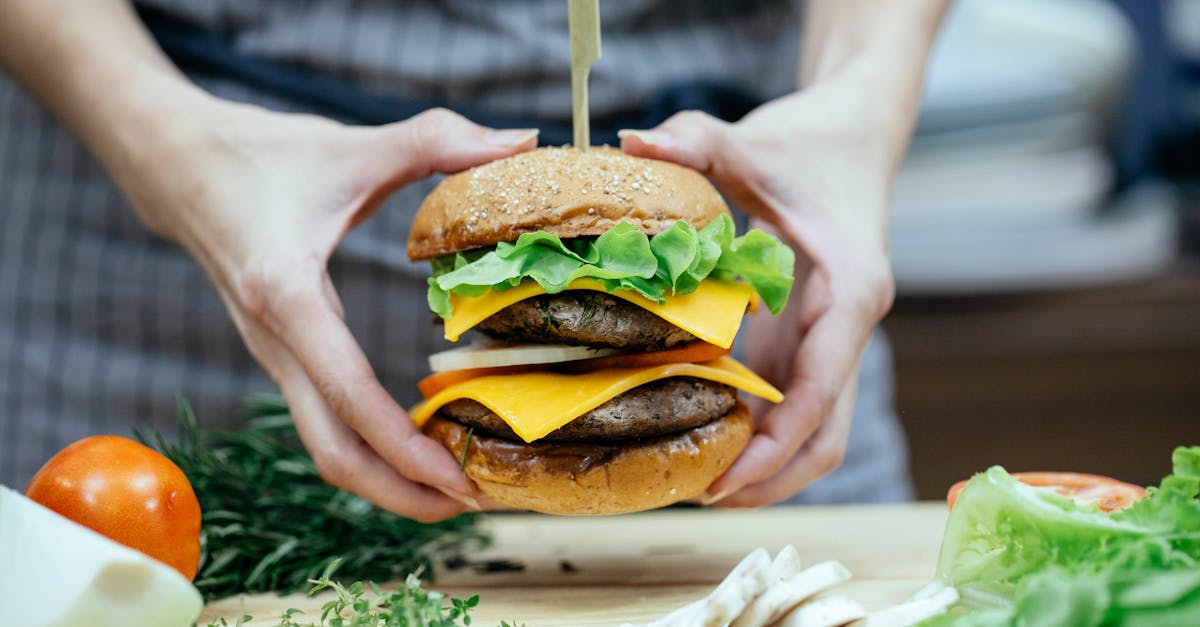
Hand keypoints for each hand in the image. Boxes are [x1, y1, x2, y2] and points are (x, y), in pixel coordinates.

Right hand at [125, 102, 536, 520]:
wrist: (174, 162)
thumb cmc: (259, 154)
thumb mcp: (352, 145)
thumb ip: (438, 139)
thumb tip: (523, 139)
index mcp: (287, 296)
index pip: (349, 395)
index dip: (405, 447)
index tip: (460, 478)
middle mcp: (274, 341)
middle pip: (331, 453)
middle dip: (401, 493)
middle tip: (473, 503)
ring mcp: (273, 355)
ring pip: (325, 447)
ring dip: (387, 479)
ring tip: (456, 488)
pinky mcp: (281, 355)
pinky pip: (325, 421)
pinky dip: (371, 447)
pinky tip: (419, 442)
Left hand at [621, 80, 898, 506]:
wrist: (854, 136)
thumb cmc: (809, 143)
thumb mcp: (752, 140)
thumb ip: (697, 138)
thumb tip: (632, 142)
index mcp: (850, 290)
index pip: (823, 388)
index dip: (778, 444)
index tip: (728, 480)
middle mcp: (850, 327)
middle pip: (827, 433)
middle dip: (773, 477)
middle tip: (702, 495)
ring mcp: (834, 340)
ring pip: (816, 431)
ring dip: (768, 466)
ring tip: (699, 484)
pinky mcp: (813, 340)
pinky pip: (793, 406)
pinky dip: (758, 432)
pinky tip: (705, 434)